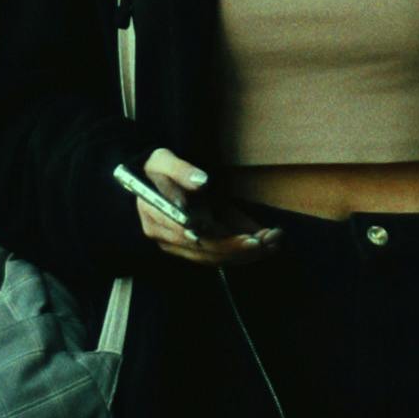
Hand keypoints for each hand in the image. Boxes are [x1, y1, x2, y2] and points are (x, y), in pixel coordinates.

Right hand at [133, 151, 277, 265]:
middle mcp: (162, 236)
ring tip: (270, 244)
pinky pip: (215, 257)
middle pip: (203, 249)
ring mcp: (174, 245)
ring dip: (242, 254)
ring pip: (212, 257)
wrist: (149, 179)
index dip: (217, 238)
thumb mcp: (163, 160)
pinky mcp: (187, 249)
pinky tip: (262, 247)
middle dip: (235, 247)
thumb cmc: (157, 168)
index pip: (189, 233)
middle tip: (263, 242)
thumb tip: (200, 182)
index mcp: (154, 214)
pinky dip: (239, 253)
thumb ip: (180, 170)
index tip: (245, 237)